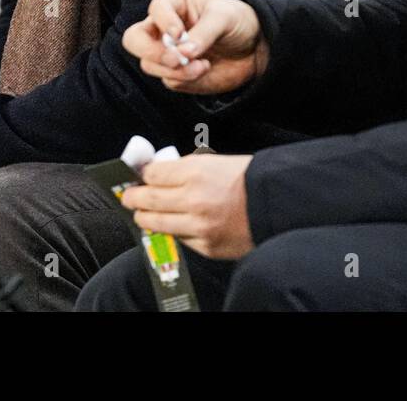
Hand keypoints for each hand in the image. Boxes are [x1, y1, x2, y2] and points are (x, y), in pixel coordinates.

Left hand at [121, 154, 253, 259]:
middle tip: (128, 197)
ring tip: (141, 214)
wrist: (277, 204)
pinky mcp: (206, 246)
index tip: (139, 177)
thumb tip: (160, 174)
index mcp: (196, 172)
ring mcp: (198, 226)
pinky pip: (179, 239)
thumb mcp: (215, 162)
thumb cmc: (249, 179)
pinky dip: (172, 232)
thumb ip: (186, 169)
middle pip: (148, 199)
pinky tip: (170, 226)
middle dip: (133, 198)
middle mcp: (193, 200)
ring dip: (145, 218)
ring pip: (157, 223)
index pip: (153, 174)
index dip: (142, 175)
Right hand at [122, 0, 267, 94]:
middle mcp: (163, 29)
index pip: (156, 8)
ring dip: (174, 70)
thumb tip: (184, 52)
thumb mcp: (225, 18)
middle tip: (176, 59)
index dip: (163, 21)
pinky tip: (205, 69)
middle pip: (134, 40)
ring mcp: (167, 54)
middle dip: (150, 51)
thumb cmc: (237, 21)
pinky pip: (169, 81)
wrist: (254, 48)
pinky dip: (185, 79)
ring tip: (202, 66)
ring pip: (150, 65)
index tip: (179, 33)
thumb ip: (204, 32)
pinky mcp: (176, 75)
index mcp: (173, 5)